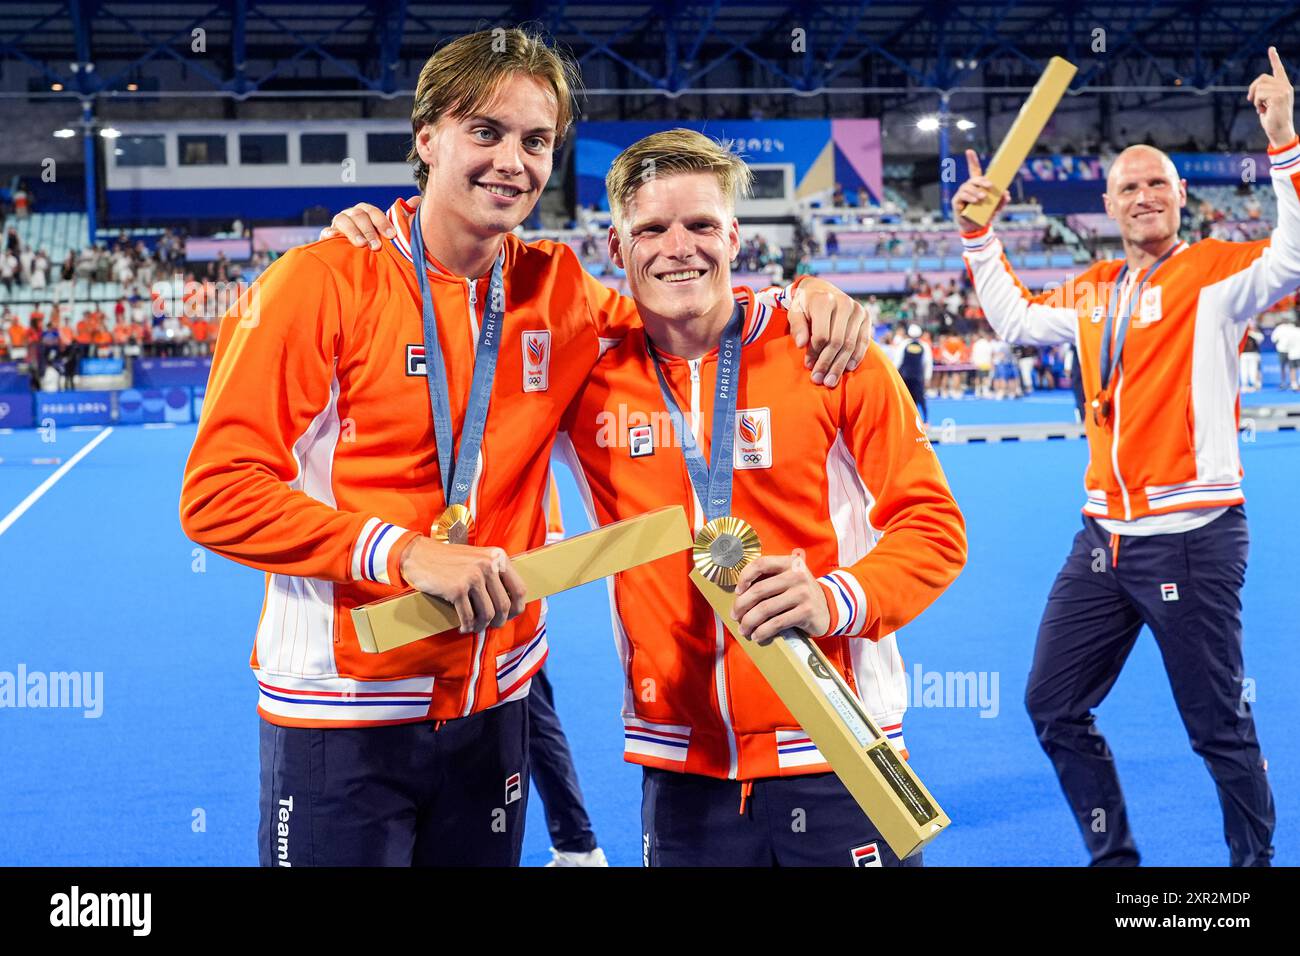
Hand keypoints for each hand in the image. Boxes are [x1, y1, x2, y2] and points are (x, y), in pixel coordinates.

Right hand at [319, 202, 397, 249]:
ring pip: (344, 221)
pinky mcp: (328, 234)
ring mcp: (338, 223)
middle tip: (376, 246)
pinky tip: (335, 240)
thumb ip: (400, 217)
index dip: (383, 223)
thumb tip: (416, 200)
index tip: (392, 236)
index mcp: (365, 211)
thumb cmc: (371, 239)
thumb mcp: (385, 229)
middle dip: (369, 231)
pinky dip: (330, 235)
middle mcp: (352, 214)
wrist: (351, 252)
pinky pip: (327, 232)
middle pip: (359, 217)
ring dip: (353, 233)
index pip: (373, 212)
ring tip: (361, 245)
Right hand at [398, 536, 527, 633]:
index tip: (509, 616)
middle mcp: (488, 565)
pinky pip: (469, 617)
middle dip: (499, 621)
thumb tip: (511, 603)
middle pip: (505, 605)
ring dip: (482, 626)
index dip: (517, 608)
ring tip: (475, 626)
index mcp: (498, 557)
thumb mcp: (478, 558)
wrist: (418, 555)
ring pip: (488, 614)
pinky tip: (463, 627)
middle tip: (491, 625)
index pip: (520, 589)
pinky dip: (467, 626)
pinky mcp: (457, 589)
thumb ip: (495, 574)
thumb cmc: (449, 560)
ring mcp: (473, 576)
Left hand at [730, 550, 829, 645]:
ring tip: (743, 629)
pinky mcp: (806, 612)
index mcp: (790, 563)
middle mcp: (797, 575)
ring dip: (750, 621)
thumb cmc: (800, 593)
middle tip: (735, 616)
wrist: (829, 608)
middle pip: (759, 590)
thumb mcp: (789, 578)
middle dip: (742, 605)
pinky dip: (763, 631)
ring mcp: (803, 593)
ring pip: (766, 608)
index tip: (737, 591)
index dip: (745, 576)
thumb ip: (769, 578)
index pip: (761, 564)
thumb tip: (739, 593)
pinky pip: (777, 622)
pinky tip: (757, 635)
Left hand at [787, 276, 869, 386]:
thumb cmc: (805, 306)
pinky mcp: (866, 317)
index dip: (815, 353)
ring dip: (840, 365)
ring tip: (831, 381)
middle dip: (828, 363)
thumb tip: (802, 345)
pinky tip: (848, 369)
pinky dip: (856, 356)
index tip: (808, 366)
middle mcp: (844, 303)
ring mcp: (857, 310)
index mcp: (824, 301)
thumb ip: (797, 327)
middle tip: (820, 380)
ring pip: (850, 344)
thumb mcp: (795, 312)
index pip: (822, 335)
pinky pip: (863, 341)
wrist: (821, 290)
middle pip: (837, 341)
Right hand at [952, 149, 1008, 232]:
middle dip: (982, 180)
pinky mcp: (957, 202)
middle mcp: (968, 187)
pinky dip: (970, 198)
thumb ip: (1002, 201)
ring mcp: (962, 194)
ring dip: (976, 191)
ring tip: (983, 197)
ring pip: (968, 187)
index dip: (972, 160)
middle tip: (990, 186)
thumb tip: (1006, 194)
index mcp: (977, 186)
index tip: (969, 151)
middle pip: (974, 179)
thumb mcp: (996, 208)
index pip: (974, 170)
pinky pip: (962, 196)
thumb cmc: (985, 215)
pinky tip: (975, 200)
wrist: (975, 228)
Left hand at [1247, 47, 1295, 148]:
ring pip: (1259, 87)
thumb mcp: (1267, 104)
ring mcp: (1283, 90)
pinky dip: (1257, 104)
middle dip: (1253, 89)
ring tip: (1262, 108)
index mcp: (1283, 86)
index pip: (1278, 69)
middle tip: (1252, 102)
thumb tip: (1254, 92)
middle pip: (1261, 78)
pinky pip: (1259, 95)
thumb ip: (1264, 94)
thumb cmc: (1272, 120)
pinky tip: (1263, 110)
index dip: (1274, 59)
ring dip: (1255, 99)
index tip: (1271, 48)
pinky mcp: (1279, 96)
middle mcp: (1285, 86)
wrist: (1280, 131)